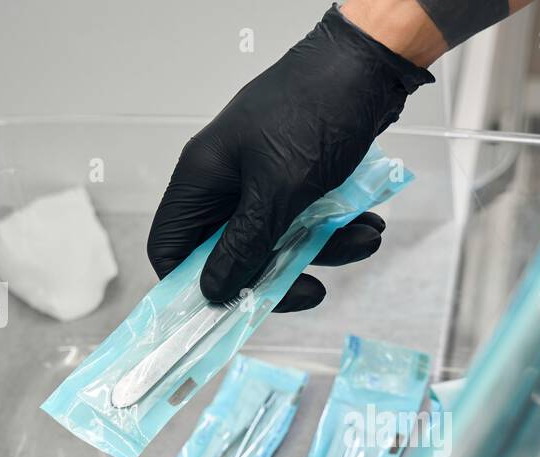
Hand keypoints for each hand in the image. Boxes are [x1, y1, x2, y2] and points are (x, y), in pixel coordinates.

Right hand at [146, 5, 433, 311]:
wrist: (367, 65)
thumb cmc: (313, 112)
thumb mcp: (278, 190)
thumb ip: (246, 246)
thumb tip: (213, 293)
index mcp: (202, 180)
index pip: (171, 249)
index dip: (194, 287)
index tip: (236, 309)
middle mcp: (225, 183)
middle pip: (233, 256)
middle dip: (280, 273)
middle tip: (316, 287)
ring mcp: (262, 181)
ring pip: (280, 243)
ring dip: (325, 251)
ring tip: (366, 237)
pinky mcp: (298, 180)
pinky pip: (308, 223)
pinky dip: (339, 230)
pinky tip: (368, 223)